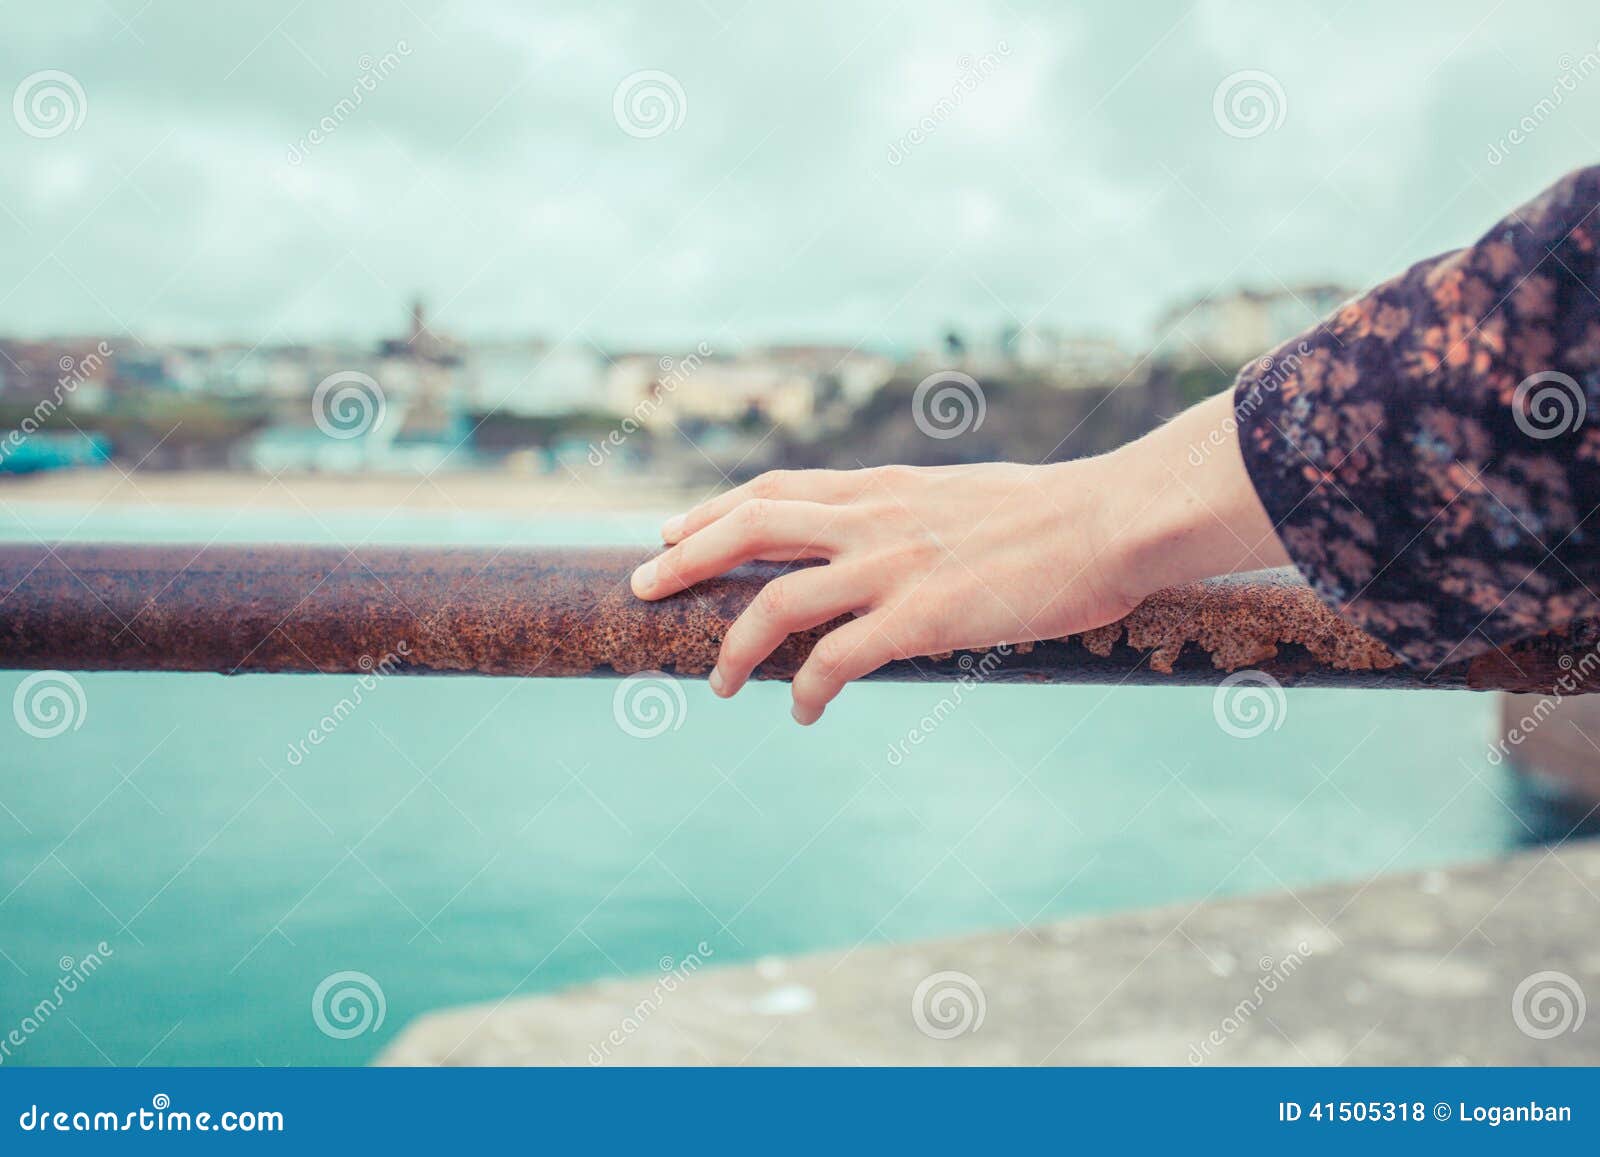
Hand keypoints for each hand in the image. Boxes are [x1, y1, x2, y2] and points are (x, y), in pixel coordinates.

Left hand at [629, 392, 1287, 722]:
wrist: (1115, 519)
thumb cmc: (1063, 515)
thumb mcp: (971, 498)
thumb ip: (923, 517)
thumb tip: (909, 545)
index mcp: (886, 486)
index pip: (778, 489)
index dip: (715, 509)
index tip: (674, 528)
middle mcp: (876, 517)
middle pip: (749, 525)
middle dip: (684, 556)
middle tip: (639, 584)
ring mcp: (893, 565)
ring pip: (776, 600)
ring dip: (733, 645)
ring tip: (715, 683)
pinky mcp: (922, 615)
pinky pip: (837, 659)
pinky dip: (808, 689)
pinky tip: (804, 713)